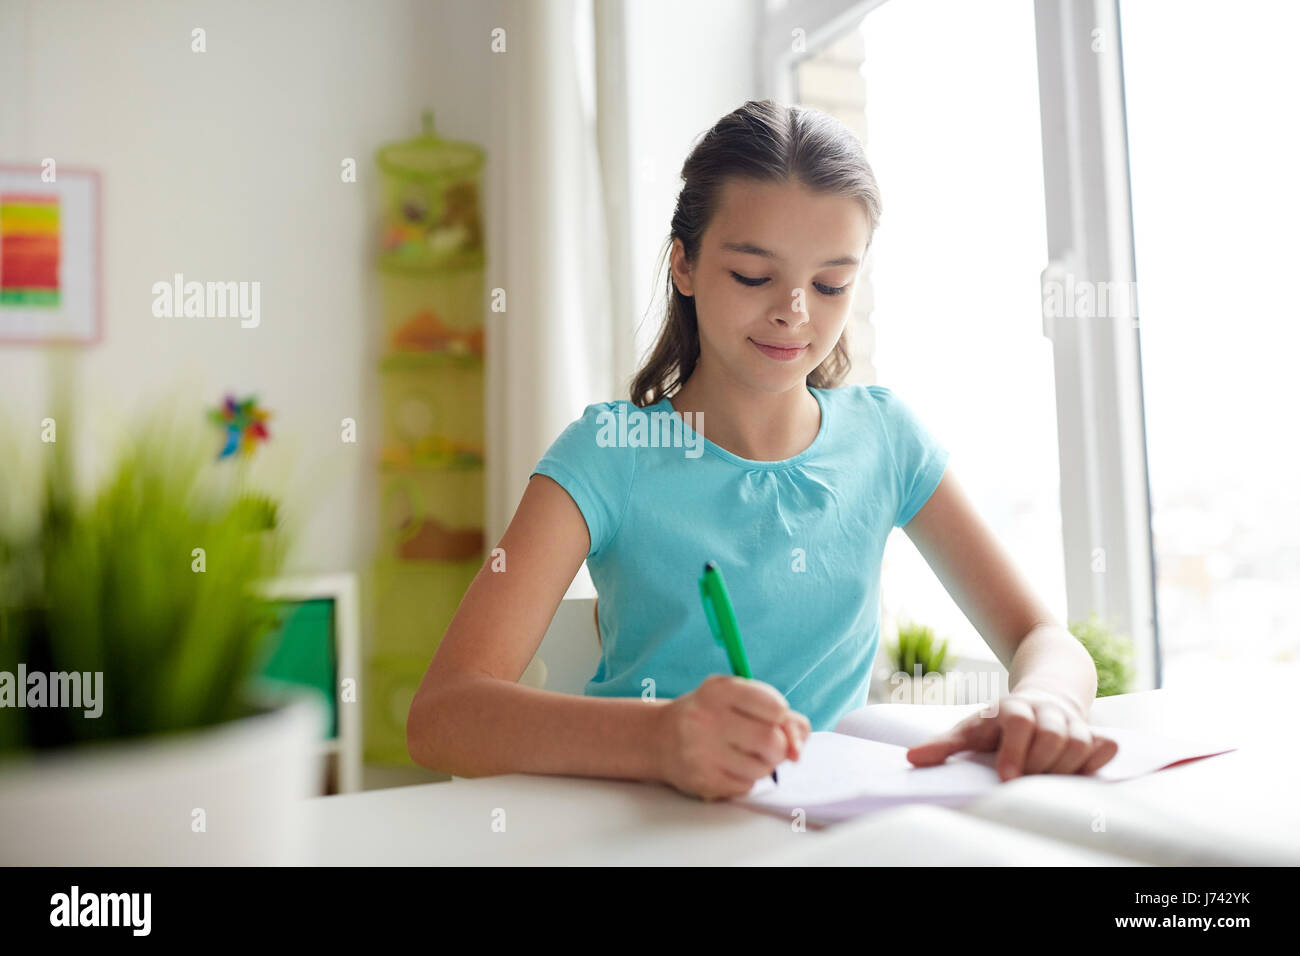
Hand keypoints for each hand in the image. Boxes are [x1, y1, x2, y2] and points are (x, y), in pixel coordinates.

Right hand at [655, 674, 811, 800]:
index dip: (781, 717)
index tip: (770, 718)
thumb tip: (799, 746)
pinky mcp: (702, 781)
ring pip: (763, 769)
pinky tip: (728, 767)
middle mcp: (707, 719)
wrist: (659, 737)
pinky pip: (746, 787)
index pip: (777, 708)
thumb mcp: (737, 697)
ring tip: (743, 754)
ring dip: (763, 765)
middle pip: (773, 742)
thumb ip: (778, 713)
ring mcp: (702, 753)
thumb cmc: (708, 714)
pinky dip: (745, 779)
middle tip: (765, 744)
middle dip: (778, 747)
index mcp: (720, 691)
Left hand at [905, 688, 1118, 779]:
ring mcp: (1073, 722)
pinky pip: (1104, 747)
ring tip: (1044, 783)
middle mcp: (1046, 711)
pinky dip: (1095, 763)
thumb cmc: (998, 724)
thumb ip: (944, 746)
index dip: (1013, 750)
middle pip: (1053, 735)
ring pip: (1079, 743)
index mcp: (1013, 708)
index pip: (1017, 723)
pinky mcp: (1093, 735)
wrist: (1042, 698)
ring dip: (1063, 768)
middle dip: (1039, 764)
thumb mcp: (970, 730)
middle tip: (1025, 783)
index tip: (1005, 778)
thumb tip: (912, 758)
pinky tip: (1078, 775)